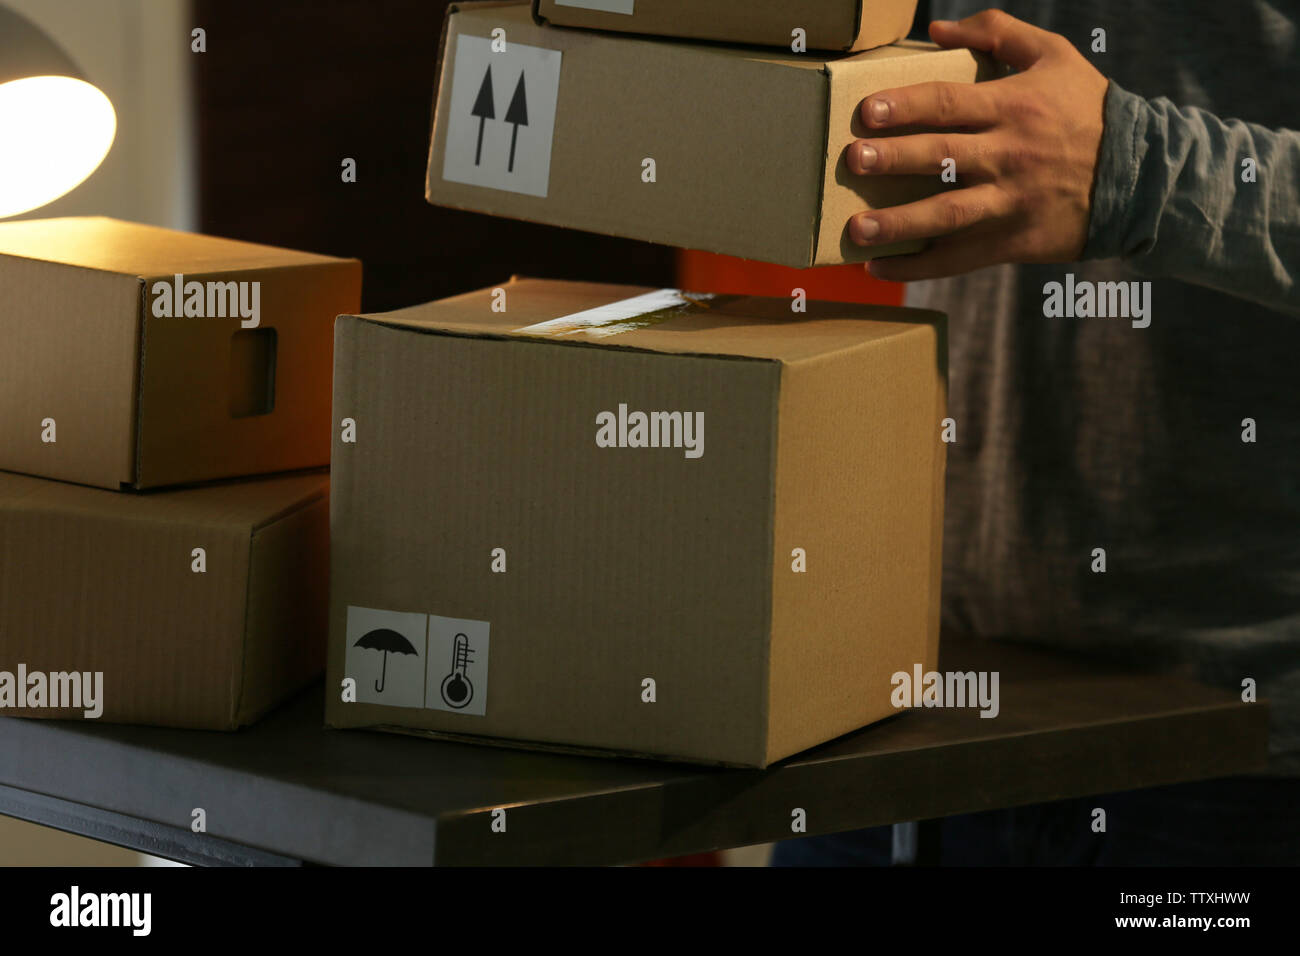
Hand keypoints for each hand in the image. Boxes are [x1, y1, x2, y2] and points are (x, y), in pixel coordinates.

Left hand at [847, 9, 1108, 280]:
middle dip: (895, 158)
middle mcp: (1008, 155)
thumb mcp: (1055, 56)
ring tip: (856, 228)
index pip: (950, 103)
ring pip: (948, 214)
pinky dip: (919, 266)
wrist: (1139, 177)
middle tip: (853, 160)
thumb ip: (998, 32)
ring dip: (899, 223)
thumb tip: (938, 28)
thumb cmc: (1087, 110)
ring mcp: (1009, 202)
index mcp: (1013, 106)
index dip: (907, 106)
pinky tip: (880, 267)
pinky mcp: (1012, 241)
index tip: (867, 112)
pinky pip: (959, 258)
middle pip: (943, 156)